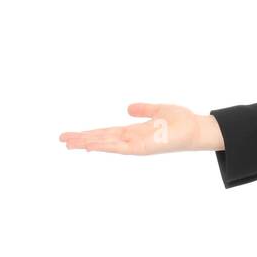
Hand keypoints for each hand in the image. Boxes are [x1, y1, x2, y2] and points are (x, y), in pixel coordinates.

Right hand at [60, 103, 224, 154]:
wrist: (196, 128)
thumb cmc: (181, 121)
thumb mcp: (158, 110)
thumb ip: (143, 110)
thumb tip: (128, 108)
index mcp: (134, 131)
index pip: (107, 132)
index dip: (90, 133)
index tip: (72, 134)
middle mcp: (132, 139)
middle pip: (102, 139)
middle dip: (81, 139)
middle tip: (61, 139)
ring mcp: (136, 145)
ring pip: (106, 144)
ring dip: (87, 143)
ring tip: (68, 143)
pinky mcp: (142, 148)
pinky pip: (119, 147)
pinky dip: (104, 146)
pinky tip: (90, 145)